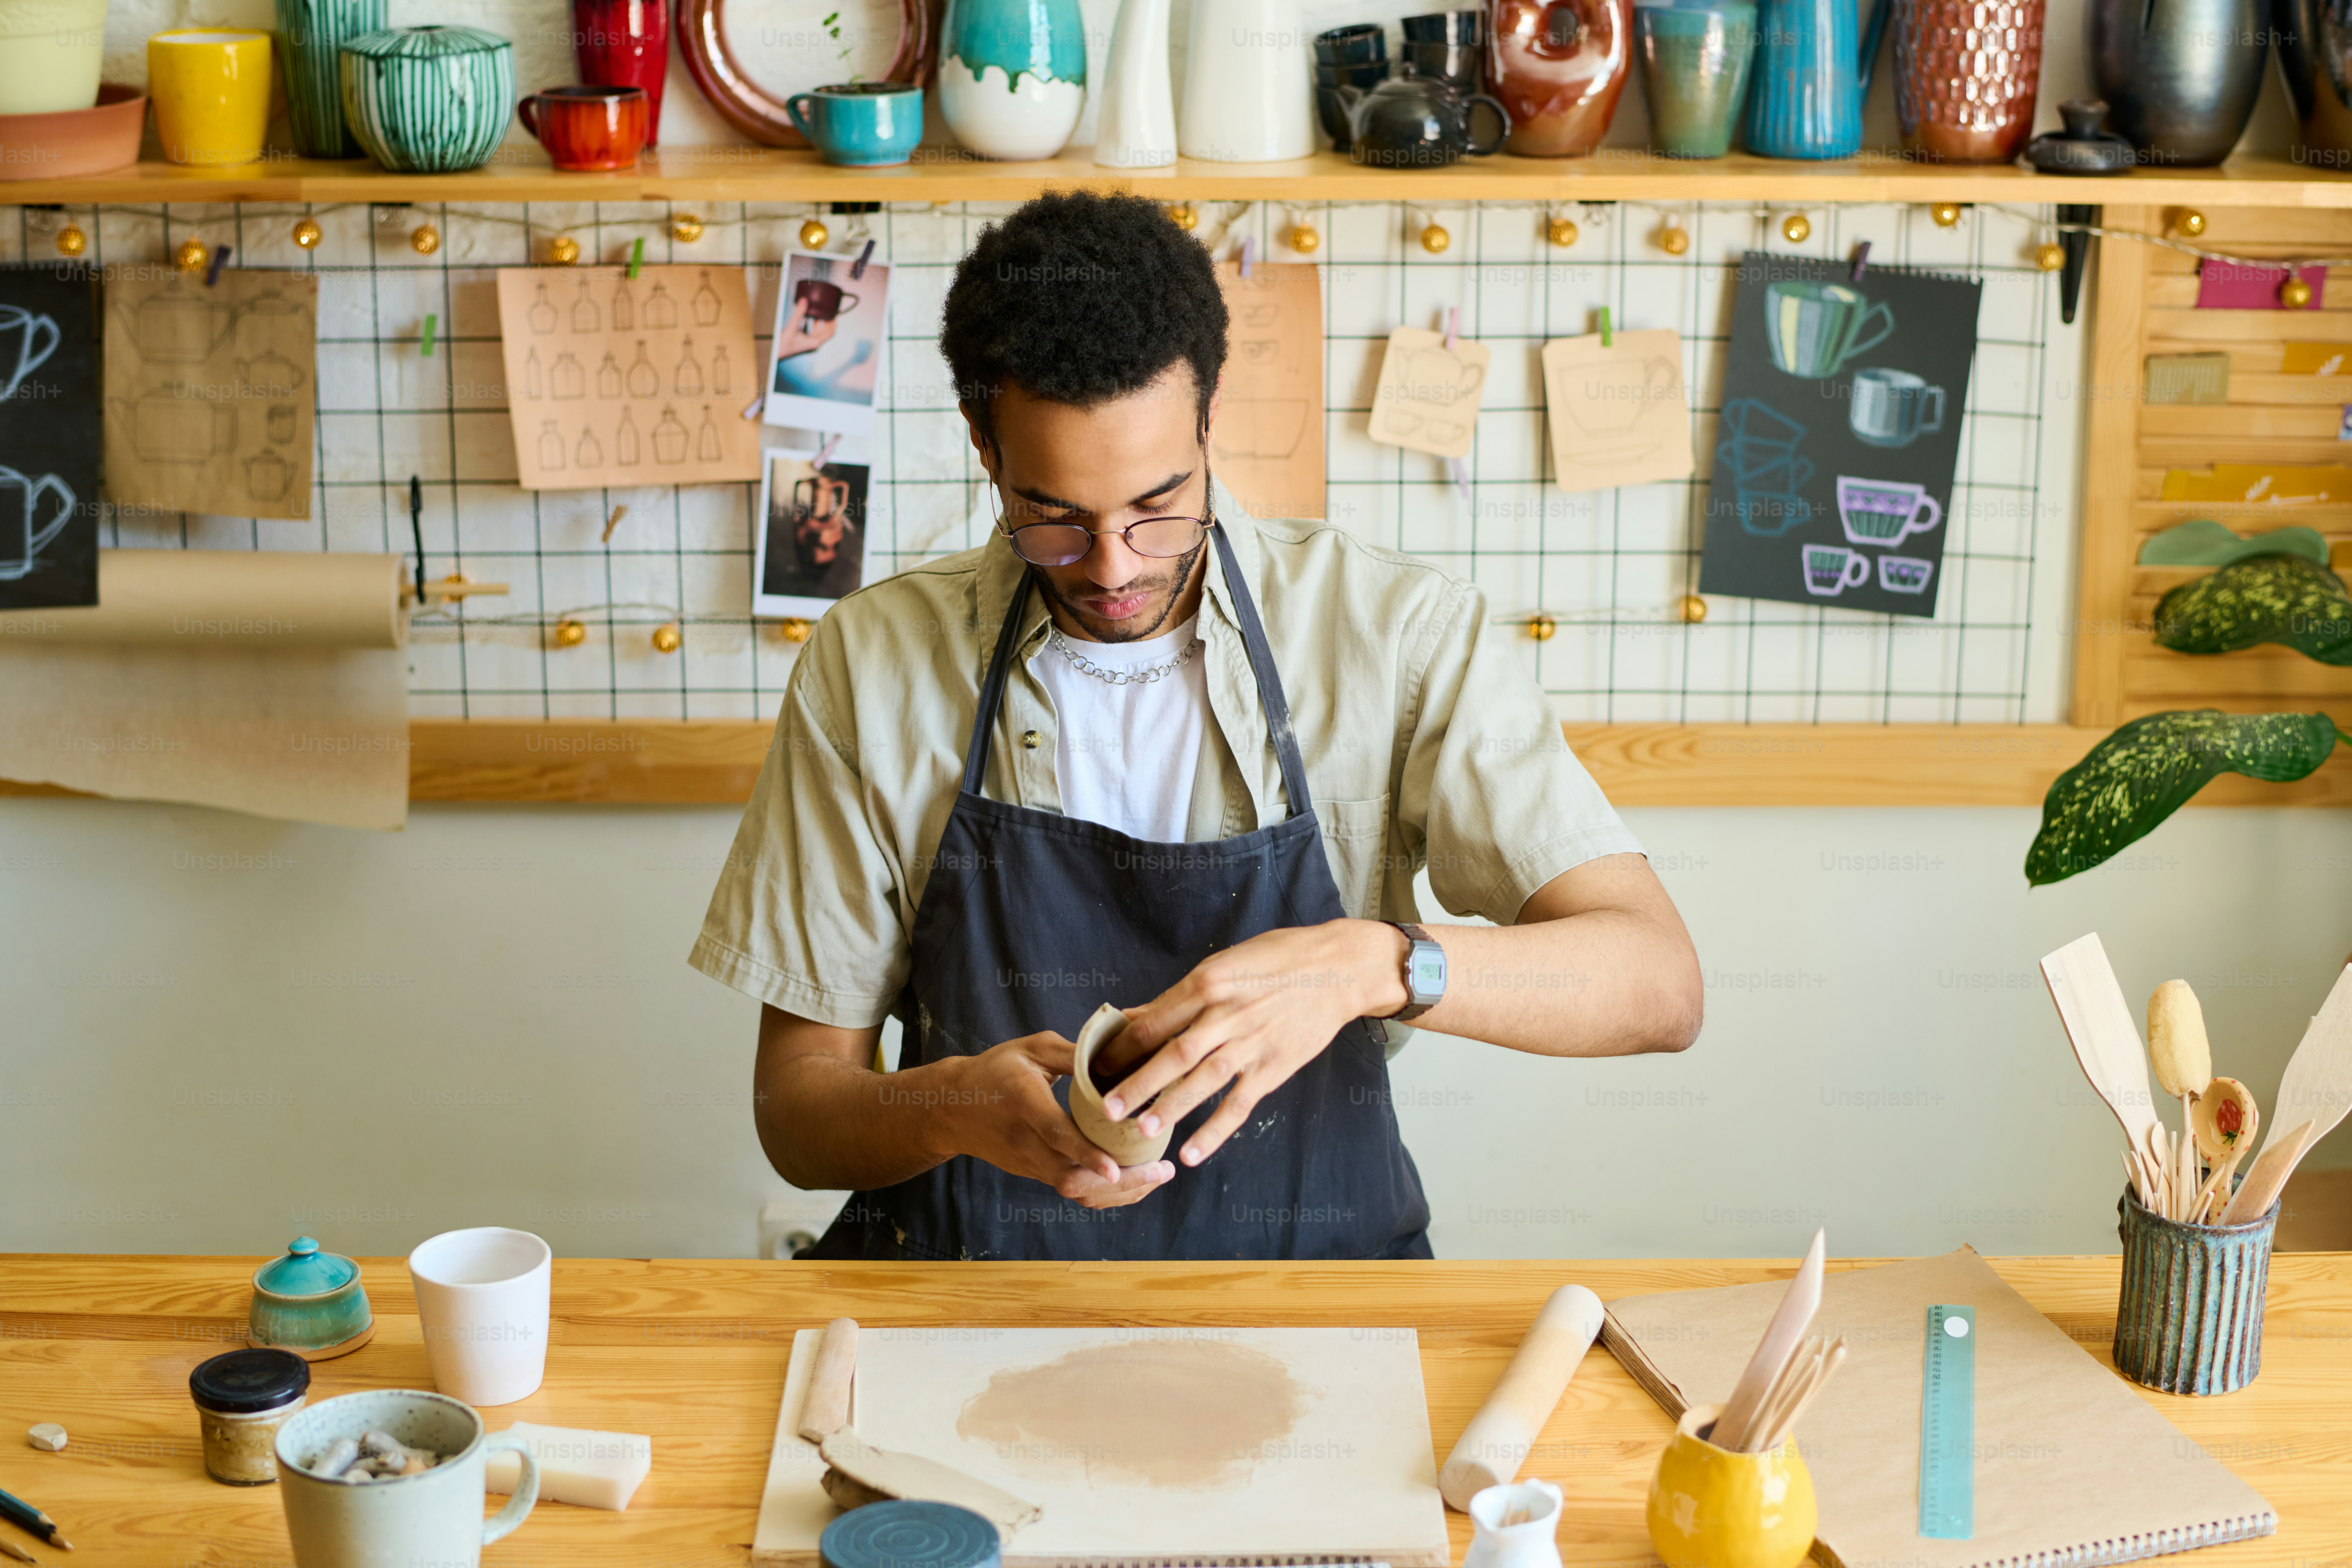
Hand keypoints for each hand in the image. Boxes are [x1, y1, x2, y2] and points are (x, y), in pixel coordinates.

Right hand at [777, 298, 836, 358]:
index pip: (830, 333)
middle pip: (824, 332)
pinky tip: (805, 317)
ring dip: (817, 323)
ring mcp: (807, 343)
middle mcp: (813, 344)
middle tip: (827, 312)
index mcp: (815, 343)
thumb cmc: (784, 344)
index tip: (834, 316)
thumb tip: (804, 301)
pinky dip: (809, 325)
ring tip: (817, 313)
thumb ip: (799, 313)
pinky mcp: (802, 342)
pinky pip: (808, 332)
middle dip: (826, 322)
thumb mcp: (793, 326)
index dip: (833, 324)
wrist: (776, 353)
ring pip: (816, 332)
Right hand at [942, 1032, 1175, 1207]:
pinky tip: (1134, 1181)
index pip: (1056, 1135)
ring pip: (1075, 1191)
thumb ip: (1073, 1052)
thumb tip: (1119, 1053)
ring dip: (1119, 1193)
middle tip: (1162, 1170)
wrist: (952, 1108)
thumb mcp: (1030, 1049)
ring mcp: (1030, 1164)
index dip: (1086, 1155)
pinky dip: (1105, 1193)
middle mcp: (1026, 1141)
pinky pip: (1073, 1190)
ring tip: (1157, 1176)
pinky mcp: (1034, 1173)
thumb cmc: (995, 1070)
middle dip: (1121, 1183)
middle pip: (1071, 1177)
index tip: (1116, 1169)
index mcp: (1023, 1104)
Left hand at [1097, 920, 1409, 1167]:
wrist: (1338, 968)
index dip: (1124, 1047)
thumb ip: (1184, 994)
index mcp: (1208, 982)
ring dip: (1171, 1107)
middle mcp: (1227, 1014)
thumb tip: (1138, 1016)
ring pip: (1203, 1080)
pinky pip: (1239, 1104)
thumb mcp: (1227, 962)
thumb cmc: (1278, 959)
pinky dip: (1216, 1131)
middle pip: (1173, 1053)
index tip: (1099, 1067)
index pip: (1155, 1020)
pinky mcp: (1273, 1067)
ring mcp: (1251, 1043)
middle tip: (1106, 1109)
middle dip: (1137, 1083)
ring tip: (1141, 1131)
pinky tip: (1192, 1153)